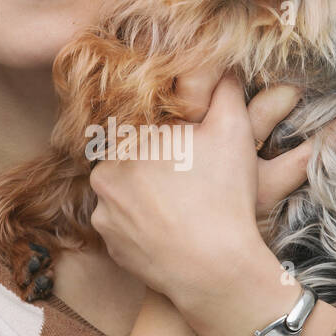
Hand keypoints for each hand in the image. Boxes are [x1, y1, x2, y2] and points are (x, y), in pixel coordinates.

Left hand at [88, 69, 335, 311]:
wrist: (215, 269)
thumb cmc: (223, 195)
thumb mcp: (232, 129)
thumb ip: (222, 88)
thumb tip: (219, 66)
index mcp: (126, 136)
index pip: (140, 121)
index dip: (166, 131)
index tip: (186, 145)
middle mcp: (104, 171)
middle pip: (130, 155)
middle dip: (156, 160)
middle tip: (190, 176)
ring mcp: (103, 211)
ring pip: (125, 190)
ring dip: (148, 192)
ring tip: (184, 203)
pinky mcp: (109, 243)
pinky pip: (124, 223)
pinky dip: (144, 223)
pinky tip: (171, 227)